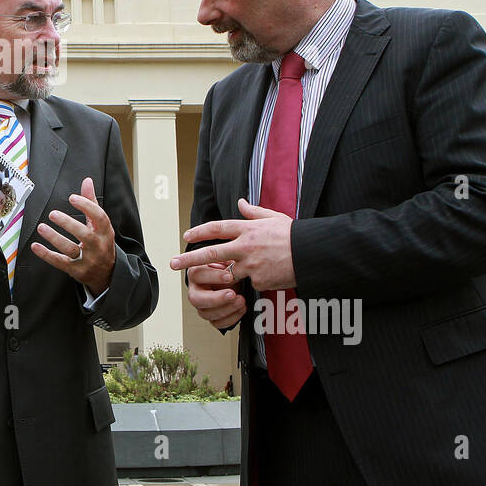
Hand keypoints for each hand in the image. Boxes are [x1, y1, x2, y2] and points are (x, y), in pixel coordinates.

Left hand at [31, 177, 115, 295]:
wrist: (107, 273)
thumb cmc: (101, 242)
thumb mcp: (100, 224)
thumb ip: (92, 202)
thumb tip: (87, 180)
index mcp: (105, 232)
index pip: (99, 217)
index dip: (86, 206)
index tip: (72, 198)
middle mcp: (98, 246)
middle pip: (84, 235)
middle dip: (68, 224)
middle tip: (53, 214)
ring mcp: (88, 260)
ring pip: (70, 249)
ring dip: (54, 238)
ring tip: (41, 227)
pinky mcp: (77, 271)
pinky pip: (60, 262)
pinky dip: (46, 254)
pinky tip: (35, 246)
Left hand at [170, 198, 295, 290]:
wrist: (313, 254)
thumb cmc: (294, 235)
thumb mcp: (273, 217)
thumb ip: (253, 212)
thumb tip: (240, 202)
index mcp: (247, 229)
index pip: (217, 228)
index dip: (199, 232)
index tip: (186, 236)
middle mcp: (245, 246)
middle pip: (210, 253)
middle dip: (188, 259)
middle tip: (173, 264)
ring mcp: (250, 265)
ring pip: (230, 273)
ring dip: (233, 274)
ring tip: (253, 267)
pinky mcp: (259, 280)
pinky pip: (251, 283)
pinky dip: (257, 280)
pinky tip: (273, 273)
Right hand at [186, 263, 246, 329]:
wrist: (233, 277)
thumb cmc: (228, 267)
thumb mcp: (227, 257)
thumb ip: (228, 262)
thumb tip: (235, 266)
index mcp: (196, 272)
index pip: (197, 274)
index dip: (213, 276)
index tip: (229, 276)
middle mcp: (196, 289)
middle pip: (195, 299)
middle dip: (216, 298)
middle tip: (232, 294)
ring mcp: (202, 305)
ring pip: (206, 313)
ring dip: (226, 309)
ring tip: (241, 301)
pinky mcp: (211, 315)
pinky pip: (217, 323)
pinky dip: (231, 318)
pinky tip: (240, 309)